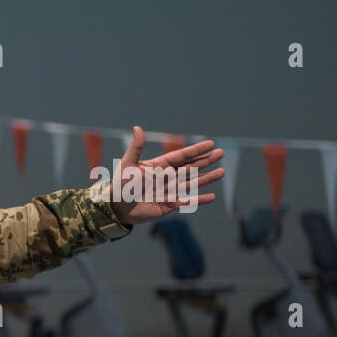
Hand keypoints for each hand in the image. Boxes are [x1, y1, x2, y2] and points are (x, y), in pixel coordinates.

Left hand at [110, 126, 224, 225]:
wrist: (115, 208)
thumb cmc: (119, 185)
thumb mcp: (128, 165)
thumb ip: (136, 148)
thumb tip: (137, 128)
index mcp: (158, 166)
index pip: (181, 156)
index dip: (195, 150)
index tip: (211, 143)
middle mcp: (166, 177)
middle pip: (190, 167)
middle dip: (206, 161)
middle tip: (222, 153)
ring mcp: (168, 191)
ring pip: (191, 183)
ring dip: (206, 178)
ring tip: (222, 172)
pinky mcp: (167, 205)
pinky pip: (186, 202)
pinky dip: (198, 200)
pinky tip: (211, 197)